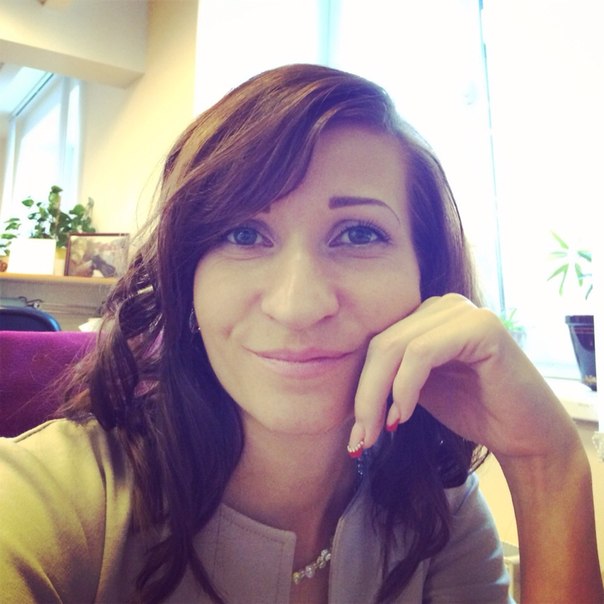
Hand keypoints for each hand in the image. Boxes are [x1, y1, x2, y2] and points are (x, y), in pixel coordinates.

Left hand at [348, 293, 602, 601]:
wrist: (527, 435)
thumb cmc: (474, 412)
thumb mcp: (417, 390)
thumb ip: (388, 376)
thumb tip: (343, 390)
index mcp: (427, 316)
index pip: (377, 343)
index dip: (359, 387)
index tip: (356, 434)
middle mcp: (443, 305)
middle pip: (381, 344)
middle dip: (364, 396)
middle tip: (360, 440)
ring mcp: (463, 311)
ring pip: (395, 347)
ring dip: (377, 397)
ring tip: (377, 434)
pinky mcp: (481, 327)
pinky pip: (422, 353)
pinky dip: (404, 387)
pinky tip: (403, 417)